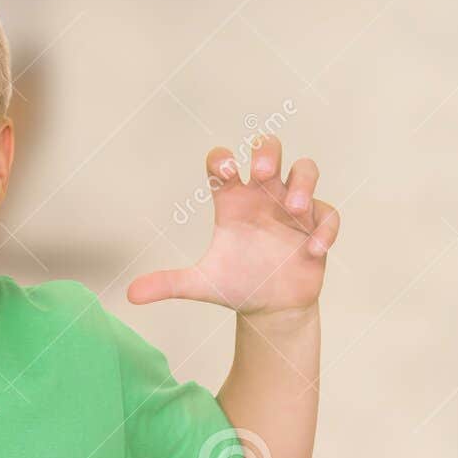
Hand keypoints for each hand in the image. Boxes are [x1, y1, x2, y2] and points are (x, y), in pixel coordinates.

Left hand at [127, 135, 339, 319]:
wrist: (270, 308)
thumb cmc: (236, 284)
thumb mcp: (200, 284)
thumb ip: (168, 283)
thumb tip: (130, 295)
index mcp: (233, 201)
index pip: (224, 163)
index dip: (222, 158)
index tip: (225, 170)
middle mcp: (263, 197)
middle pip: (268, 149)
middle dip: (267, 151)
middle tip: (261, 173)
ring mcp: (293, 208)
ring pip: (305, 170)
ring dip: (302, 183)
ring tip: (294, 210)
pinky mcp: (317, 226)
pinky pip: (327, 213)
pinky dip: (324, 228)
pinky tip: (312, 250)